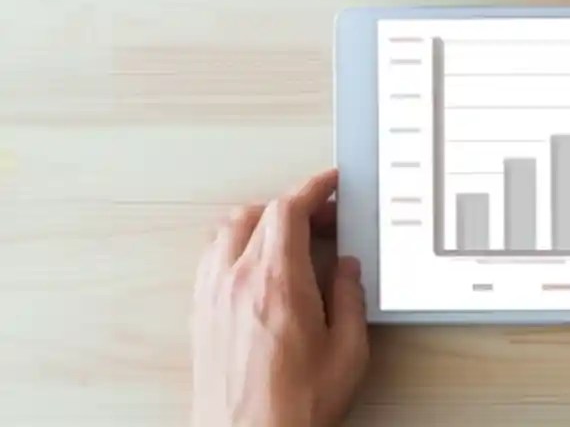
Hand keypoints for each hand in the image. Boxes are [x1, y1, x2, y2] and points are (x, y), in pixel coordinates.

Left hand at [191, 169, 369, 426]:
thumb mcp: (348, 351)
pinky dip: (237, 245)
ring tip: (291, 236)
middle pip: (259, 213)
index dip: (314, 187)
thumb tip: (347, 270)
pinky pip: (212, 258)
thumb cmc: (293, 406)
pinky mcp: (201, 315)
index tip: (331, 183)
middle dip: (294, 205)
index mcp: (277, 281)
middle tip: (324, 216)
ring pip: (229, 231)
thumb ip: (349, 299)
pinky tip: (258, 264)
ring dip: (261, 222)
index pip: (289, 210)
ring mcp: (212, 296)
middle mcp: (237, 280)